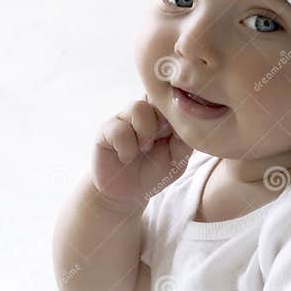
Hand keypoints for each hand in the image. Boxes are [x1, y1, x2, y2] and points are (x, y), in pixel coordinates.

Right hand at [90, 93, 192, 208]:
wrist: (126, 192)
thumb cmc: (153, 172)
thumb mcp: (176, 160)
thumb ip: (183, 141)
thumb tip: (185, 124)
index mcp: (162, 115)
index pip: (171, 99)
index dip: (176, 113)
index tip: (175, 134)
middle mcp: (142, 112)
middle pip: (156, 98)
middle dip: (163, 124)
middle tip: (161, 143)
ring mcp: (123, 118)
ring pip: (138, 108)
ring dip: (145, 134)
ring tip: (143, 150)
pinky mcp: (105, 129)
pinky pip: (120, 130)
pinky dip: (127, 149)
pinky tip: (126, 158)